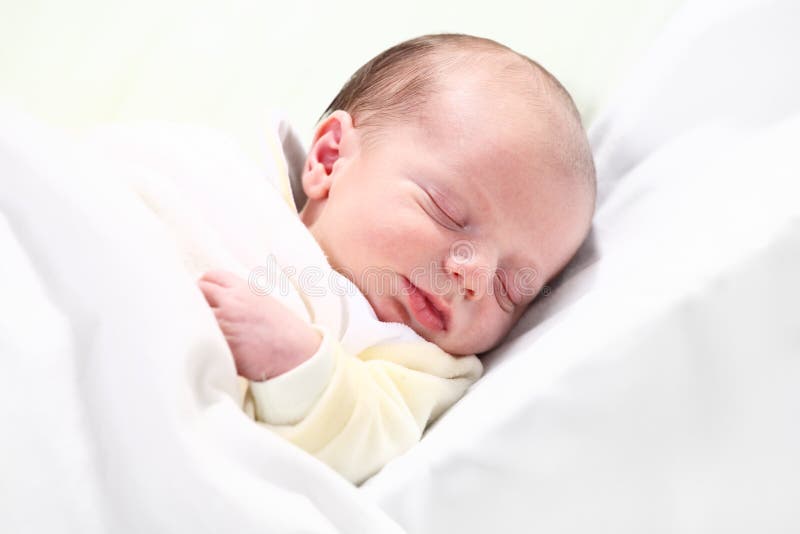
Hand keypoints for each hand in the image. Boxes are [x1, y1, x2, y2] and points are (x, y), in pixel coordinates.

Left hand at [197, 270, 321, 380]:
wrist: (295, 354)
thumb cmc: (283, 330)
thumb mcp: (264, 301)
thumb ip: (240, 295)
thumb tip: (220, 298)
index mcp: (243, 288)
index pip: (210, 277)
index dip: (204, 286)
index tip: (204, 296)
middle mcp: (231, 302)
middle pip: (197, 291)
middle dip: (194, 301)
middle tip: (197, 313)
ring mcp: (225, 323)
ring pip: (193, 315)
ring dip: (195, 321)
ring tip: (201, 330)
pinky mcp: (222, 344)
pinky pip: (200, 337)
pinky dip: (200, 340)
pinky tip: (208, 346)